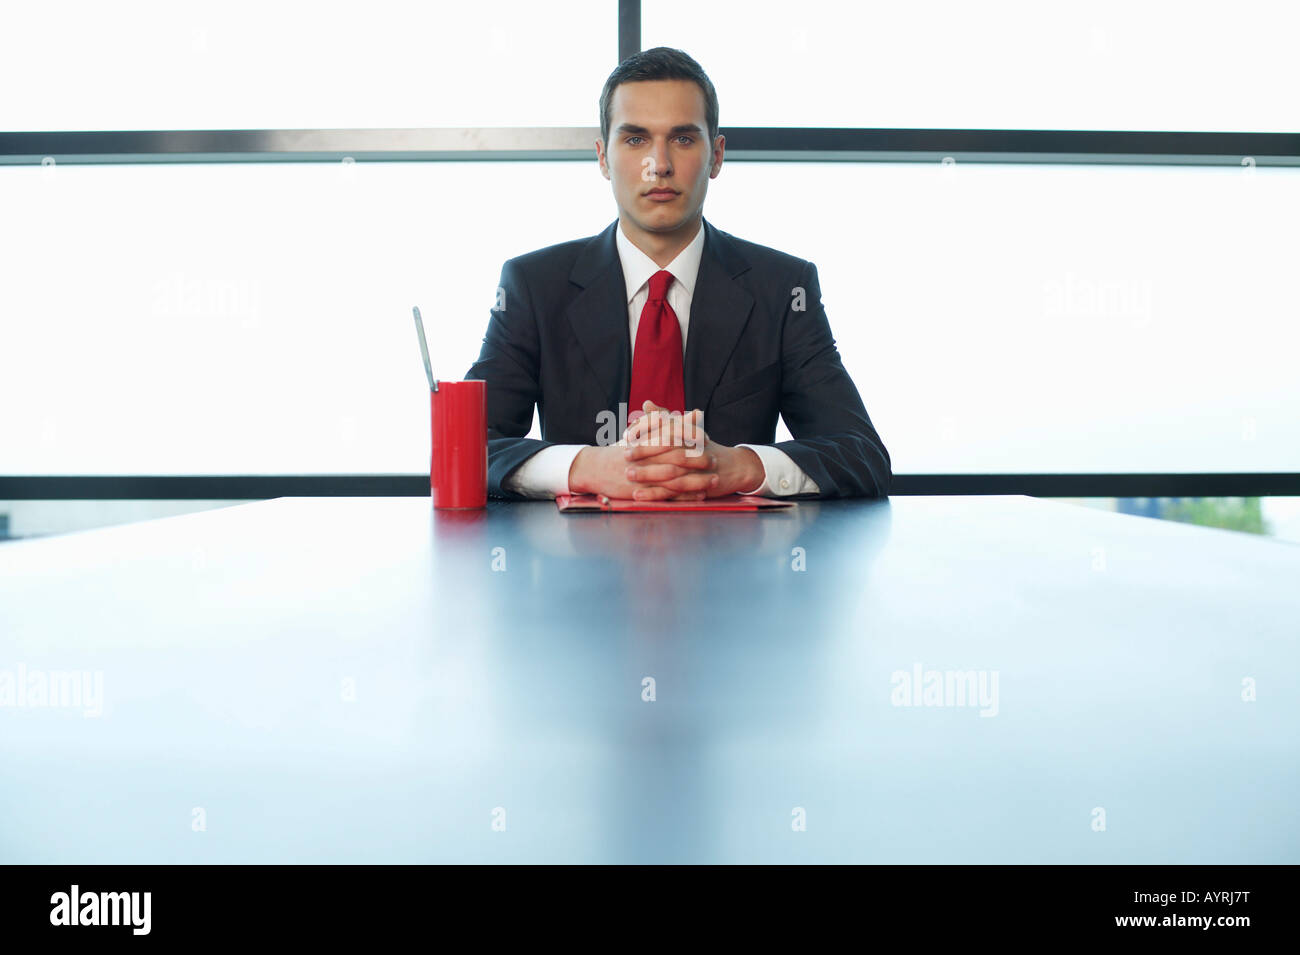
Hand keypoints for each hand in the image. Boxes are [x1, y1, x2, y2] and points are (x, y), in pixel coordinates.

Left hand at [620, 401, 765, 500]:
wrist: (735, 467)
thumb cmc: (705, 447)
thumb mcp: (687, 430)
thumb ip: (665, 418)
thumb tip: (646, 404)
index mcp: (691, 434)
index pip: (667, 429)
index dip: (647, 432)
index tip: (628, 436)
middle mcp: (695, 450)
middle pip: (668, 449)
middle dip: (645, 452)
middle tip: (624, 454)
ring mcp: (697, 470)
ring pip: (670, 471)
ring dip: (647, 474)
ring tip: (628, 475)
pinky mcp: (696, 488)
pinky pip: (673, 492)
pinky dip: (654, 494)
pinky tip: (638, 495)